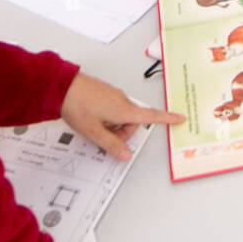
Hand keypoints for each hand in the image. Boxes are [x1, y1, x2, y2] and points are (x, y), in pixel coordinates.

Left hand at [60, 72, 184, 160]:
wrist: (62, 86)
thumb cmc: (78, 105)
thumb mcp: (94, 132)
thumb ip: (112, 145)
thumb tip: (126, 155)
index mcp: (124, 110)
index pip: (151, 116)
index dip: (167, 118)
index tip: (180, 118)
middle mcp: (122, 100)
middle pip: (132, 122)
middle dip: (121, 133)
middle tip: (102, 137)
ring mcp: (114, 95)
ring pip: (121, 116)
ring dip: (112, 126)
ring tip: (93, 125)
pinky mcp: (105, 93)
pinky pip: (112, 109)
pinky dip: (106, 117)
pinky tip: (91, 118)